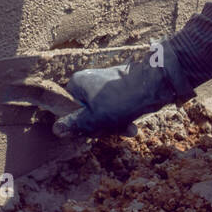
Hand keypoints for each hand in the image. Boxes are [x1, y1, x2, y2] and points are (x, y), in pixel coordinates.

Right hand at [53, 43, 193, 137]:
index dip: (78, 124)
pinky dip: (122, 119)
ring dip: (113, 125)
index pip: (67, 110)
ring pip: (102, 114)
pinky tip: (132, 126)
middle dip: (100, 126)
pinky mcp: (118, 91)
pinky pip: (114, 110)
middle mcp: (88, 82)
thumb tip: (55, 130)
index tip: (90, 130)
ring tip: (127, 128)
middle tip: (111, 129)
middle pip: (85, 113)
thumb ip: (75, 125)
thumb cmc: (122, 100)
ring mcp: (104, 86)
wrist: (155, 85)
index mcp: (77, 84)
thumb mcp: (95, 117)